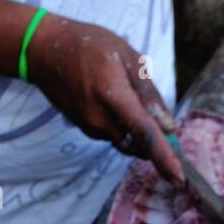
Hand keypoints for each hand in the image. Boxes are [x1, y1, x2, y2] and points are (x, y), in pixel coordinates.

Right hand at [25, 14, 182, 184]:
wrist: (44, 51)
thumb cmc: (89, 45)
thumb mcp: (127, 56)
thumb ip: (149, 93)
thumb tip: (168, 126)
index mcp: (112, 94)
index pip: (144, 132)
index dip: (164, 156)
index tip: (178, 177)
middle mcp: (99, 117)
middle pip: (138, 143)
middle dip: (155, 142)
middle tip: (168, 130)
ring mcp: (89, 126)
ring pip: (126, 140)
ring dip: (138, 132)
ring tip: (131, 98)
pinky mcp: (84, 129)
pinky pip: (113, 135)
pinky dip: (123, 126)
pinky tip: (116, 102)